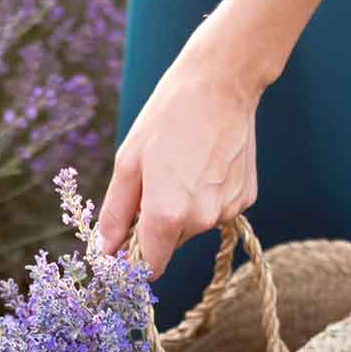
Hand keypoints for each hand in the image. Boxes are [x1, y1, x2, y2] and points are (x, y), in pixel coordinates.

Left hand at [94, 24, 264, 276]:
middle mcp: (202, 220)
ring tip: (180, 167)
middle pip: (169, 244)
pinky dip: (205, 196)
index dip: (133, 262)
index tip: (124, 245)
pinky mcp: (245, 198)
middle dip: (155, 226)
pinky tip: (204, 164)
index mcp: (168, 215)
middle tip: (151, 184)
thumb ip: (115, 214)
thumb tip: (105, 252)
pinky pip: (215, 210)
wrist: (221, 84)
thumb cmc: (167, 118)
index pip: (149, 267)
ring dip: (180, 210)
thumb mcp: (128, 163)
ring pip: (192, 227)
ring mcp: (228, 210)